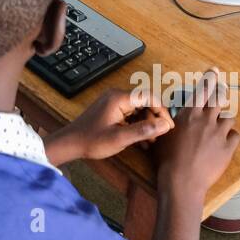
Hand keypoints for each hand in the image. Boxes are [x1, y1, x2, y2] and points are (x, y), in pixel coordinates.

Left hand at [45, 88, 172, 164]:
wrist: (71, 143)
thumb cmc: (92, 141)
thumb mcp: (120, 138)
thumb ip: (144, 130)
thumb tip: (165, 125)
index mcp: (119, 98)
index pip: (148, 96)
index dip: (162, 110)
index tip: (168, 126)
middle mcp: (116, 96)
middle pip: (144, 102)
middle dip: (154, 118)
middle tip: (160, 136)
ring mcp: (113, 102)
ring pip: (138, 109)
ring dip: (146, 123)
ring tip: (151, 141)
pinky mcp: (111, 110)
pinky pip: (130, 113)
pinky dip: (137, 124)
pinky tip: (141, 140)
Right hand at [152, 69, 239, 202]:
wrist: (182, 180)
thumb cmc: (167, 159)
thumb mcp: (163, 135)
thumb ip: (170, 123)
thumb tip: (172, 118)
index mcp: (189, 115)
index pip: (201, 91)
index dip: (208, 79)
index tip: (214, 71)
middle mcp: (205, 120)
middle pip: (218, 99)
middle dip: (221, 90)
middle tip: (222, 86)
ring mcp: (218, 134)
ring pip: (229, 117)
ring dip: (225, 118)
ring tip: (221, 122)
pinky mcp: (228, 148)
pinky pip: (235, 136)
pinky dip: (231, 137)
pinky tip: (226, 140)